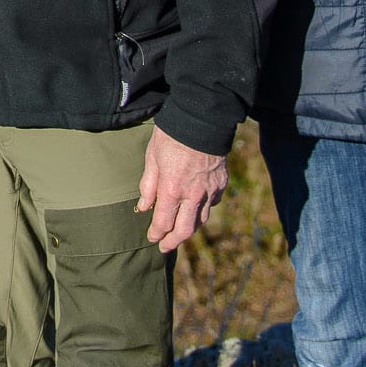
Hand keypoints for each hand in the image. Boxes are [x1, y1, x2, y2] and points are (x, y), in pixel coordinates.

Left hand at [136, 129, 227, 252]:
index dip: (156, 234)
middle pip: (185, 231)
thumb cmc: (171, 136)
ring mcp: (210, 191)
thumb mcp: (152, 158)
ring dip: (189, 229)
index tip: (152, 238)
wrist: (201, 119)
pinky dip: (202, 209)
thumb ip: (148, 186)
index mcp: (172, 190)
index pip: (163, 223)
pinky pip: (212, 204)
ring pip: (201, 220)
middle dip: (173, 242)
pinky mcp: (221, 184)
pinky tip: (195, 208)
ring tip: (179, 231)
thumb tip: (144, 207)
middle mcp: (193, 195)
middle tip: (165, 247)